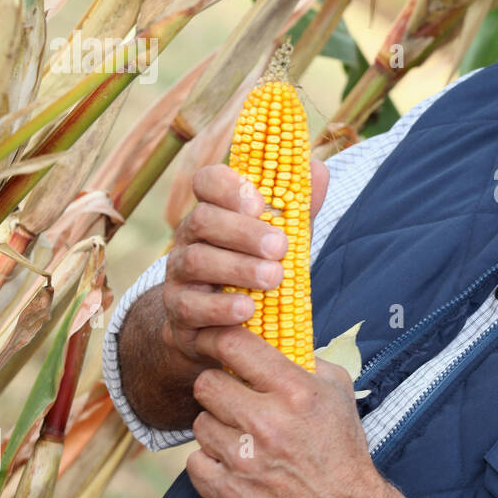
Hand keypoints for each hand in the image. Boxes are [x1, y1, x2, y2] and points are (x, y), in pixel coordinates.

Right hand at [161, 160, 329, 362]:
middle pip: (203, 220)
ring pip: (196, 262)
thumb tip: (317, 169)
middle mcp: (189, 239)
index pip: (207, 182)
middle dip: (244, 231)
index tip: (260, 202)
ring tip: (273, 278)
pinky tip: (248, 310)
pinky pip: (191, 308)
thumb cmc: (258, 269)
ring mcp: (180, 277)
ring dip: (238, 268)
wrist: (227, 329)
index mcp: (215, 213)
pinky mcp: (180, 314)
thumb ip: (299, 207)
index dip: (229, 186)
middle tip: (280, 247)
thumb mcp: (283, 238)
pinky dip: (221, 309)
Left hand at [185, 324, 378, 497]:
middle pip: (206, 384)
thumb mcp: (339, 392)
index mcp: (296, 393)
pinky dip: (211, 462)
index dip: (218, 338)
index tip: (214, 341)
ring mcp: (244, 462)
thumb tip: (273, 334)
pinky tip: (235, 463)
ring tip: (242, 437)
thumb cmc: (341, 448)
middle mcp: (267, 424)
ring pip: (200, 423)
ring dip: (217, 427)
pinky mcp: (227, 494)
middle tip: (233, 398)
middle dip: (218, 387)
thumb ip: (306, 359)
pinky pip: (195, 461)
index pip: (235, 346)